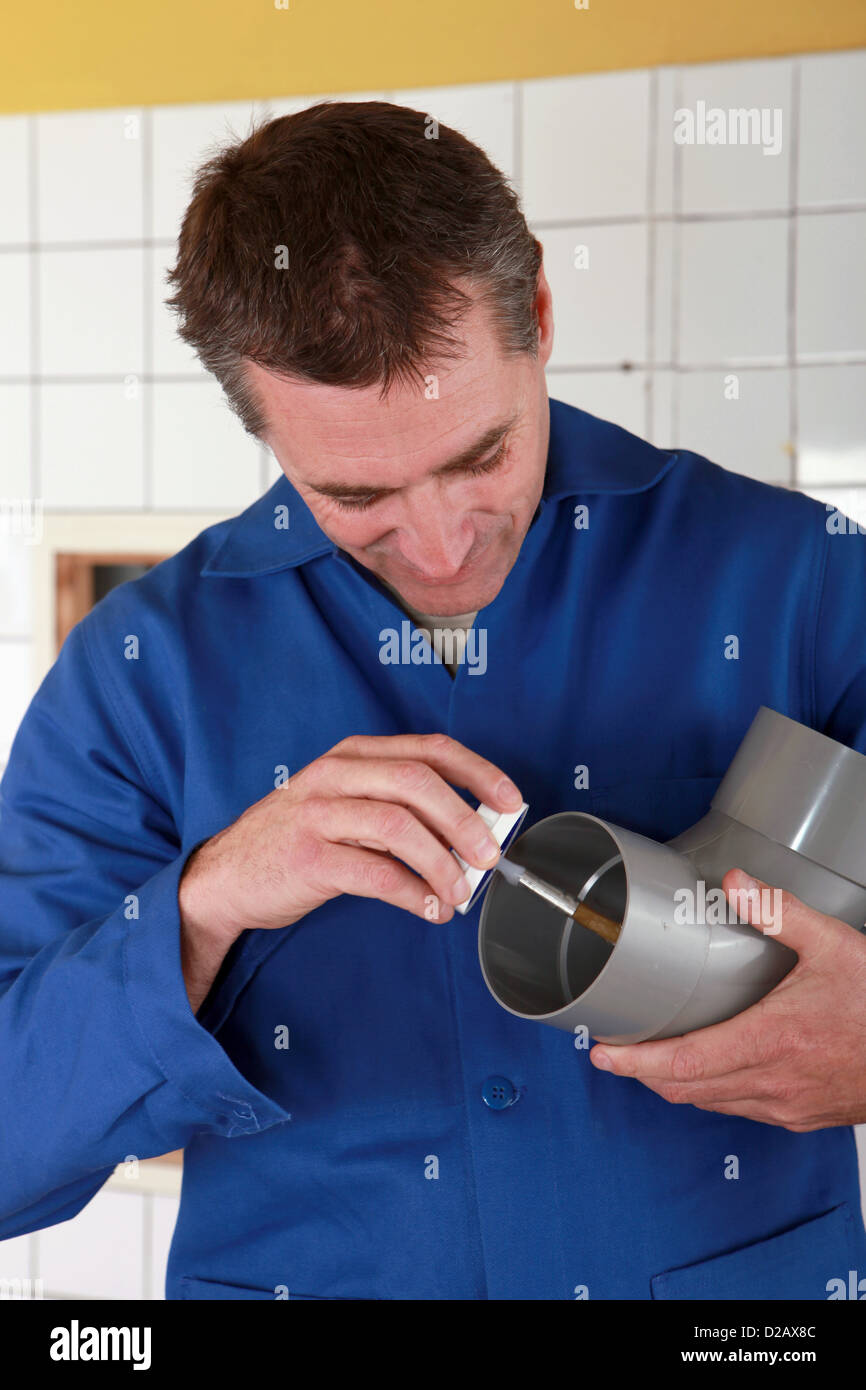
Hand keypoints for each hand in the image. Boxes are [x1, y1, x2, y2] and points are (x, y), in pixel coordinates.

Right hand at [180, 732, 522, 938]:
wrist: (225, 877)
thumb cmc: (297, 841)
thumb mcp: (346, 805)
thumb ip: (399, 808)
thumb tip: (472, 833)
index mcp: (354, 755)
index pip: (429, 749)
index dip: (479, 773)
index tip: (511, 800)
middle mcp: (336, 774)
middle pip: (418, 782)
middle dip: (466, 820)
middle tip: (490, 855)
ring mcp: (318, 814)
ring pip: (399, 826)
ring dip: (442, 862)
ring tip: (460, 891)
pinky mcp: (307, 857)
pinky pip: (375, 873)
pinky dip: (413, 893)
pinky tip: (430, 908)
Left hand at [589, 869, 865, 1129]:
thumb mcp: (836, 946)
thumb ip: (780, 911)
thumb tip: (735, 882)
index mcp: (771, 1041)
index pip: (684, 1064)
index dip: (636, 1062)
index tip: (602, 1053)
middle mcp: (773, 1082)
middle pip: (687, 1089)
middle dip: (645, 1072)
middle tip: (616, 1049)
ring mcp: (788, 1105)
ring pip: (713, 1103)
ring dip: (677, 1084)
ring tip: (652, 1057)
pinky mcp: (802, 1115)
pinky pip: (742, 1108)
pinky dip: (713, 1091)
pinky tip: (710, 1069)